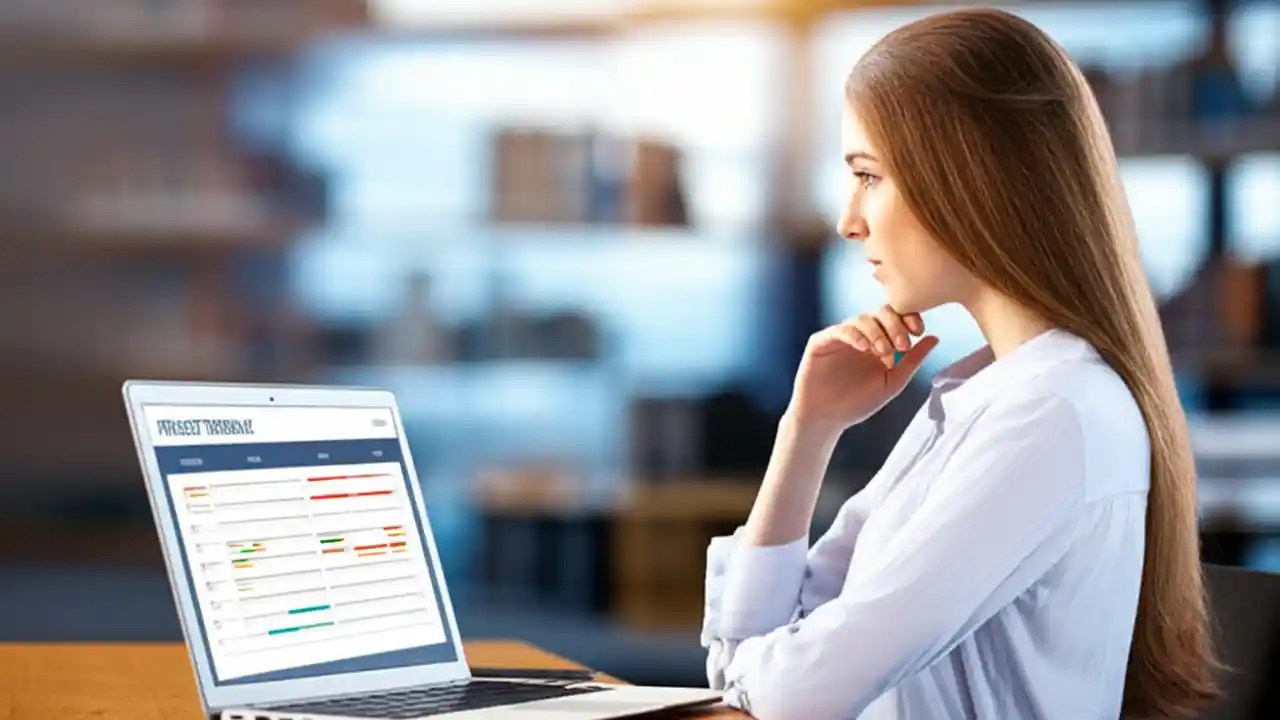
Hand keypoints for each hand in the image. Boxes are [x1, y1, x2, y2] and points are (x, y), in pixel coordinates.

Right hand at [786, 305, 938, 432]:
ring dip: (877, 333)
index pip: (897, 318)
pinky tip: (864, 348)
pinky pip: (840, 330)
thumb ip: (912, 360)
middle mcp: (861, 335)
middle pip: (880, 312)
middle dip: (895, 325)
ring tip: (883, 352)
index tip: (918, 331)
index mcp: (880, 342)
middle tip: (902, 345)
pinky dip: (854, 335)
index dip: (909, 318)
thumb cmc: (857, 403)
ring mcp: (840, 337)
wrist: (826, 419)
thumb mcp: (892, 382)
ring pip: (861, 319)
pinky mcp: (821, 341)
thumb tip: (935, 338)